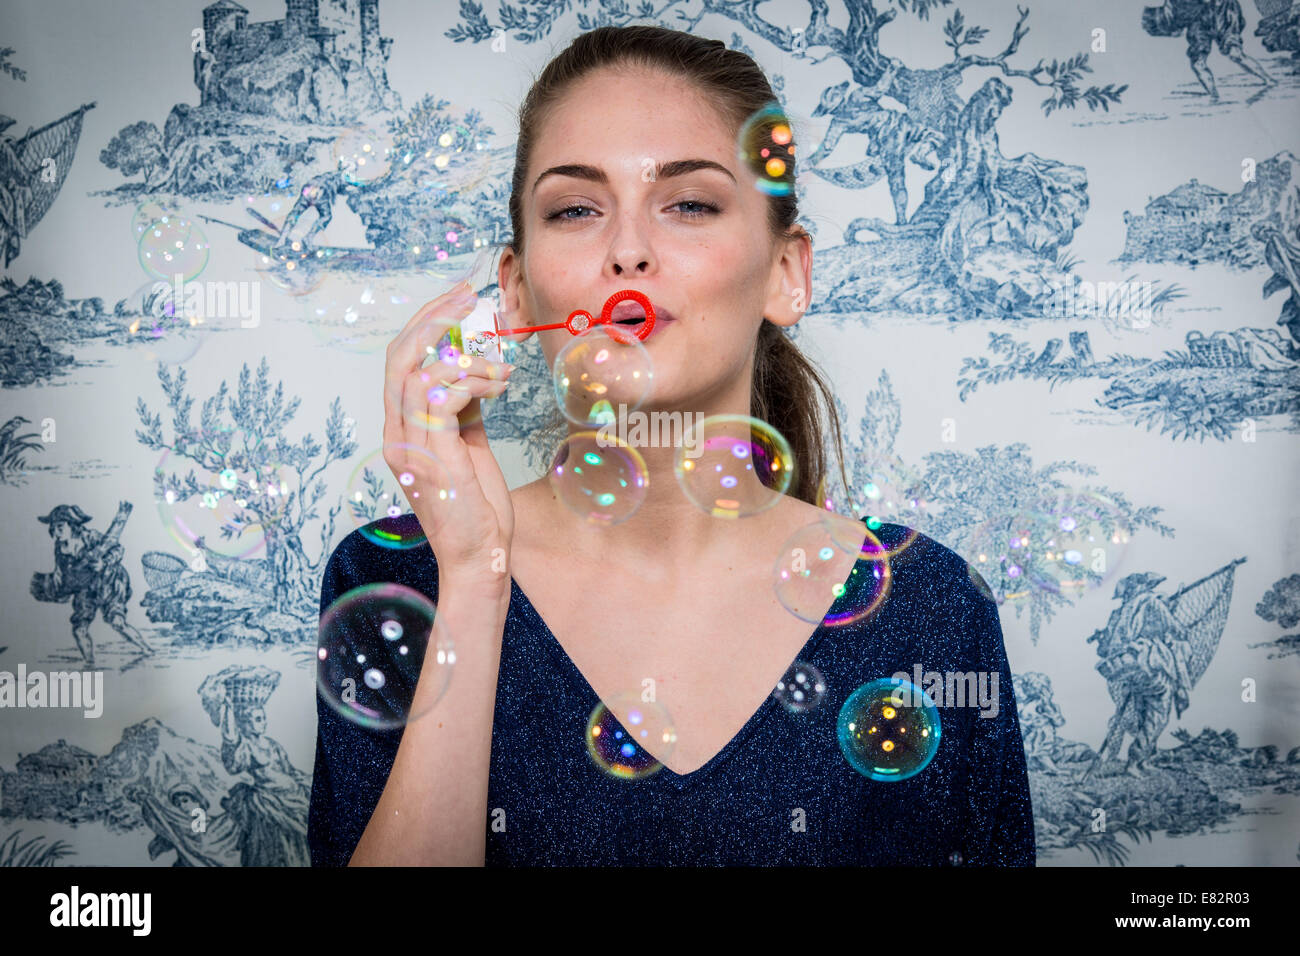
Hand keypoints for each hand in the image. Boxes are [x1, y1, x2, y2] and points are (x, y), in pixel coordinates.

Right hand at [384, 281, 515, 596]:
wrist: (479, 557)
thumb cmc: (478, 508)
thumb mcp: (470, 447)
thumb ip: (464, 410)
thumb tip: (473, 373)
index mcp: (403, 430)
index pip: (400, 361)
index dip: (425, 324)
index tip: (458, 301)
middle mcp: (398, 434)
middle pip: (398, 356)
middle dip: (433, 318)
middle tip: (468, 296)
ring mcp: (411, 445)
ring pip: (418, 371)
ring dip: (466, 359)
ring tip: (501, 371)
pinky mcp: (433, 455)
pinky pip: (441, 396)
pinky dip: (473, 381)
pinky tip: (500, 386)